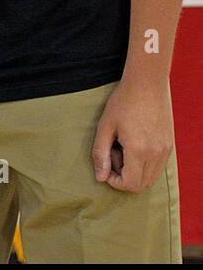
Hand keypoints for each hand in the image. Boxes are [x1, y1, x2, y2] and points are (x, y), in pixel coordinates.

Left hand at [91, 75, 174, 192]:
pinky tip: (134, 144)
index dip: (114, 181)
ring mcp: (166, 151)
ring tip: (123, 147)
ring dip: (134, 171)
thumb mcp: (105, 126)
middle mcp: (157, 154)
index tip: (105, 164)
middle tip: (113, 153)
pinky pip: (158, 167)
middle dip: (123, 177)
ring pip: (151, 178)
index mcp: (139, 151)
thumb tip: (100, 177)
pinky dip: (144, 165)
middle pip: (141, 185)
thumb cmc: (123, 102)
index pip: (130, 184)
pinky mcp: (169, 146)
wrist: (147, 84)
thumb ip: (100, 153)